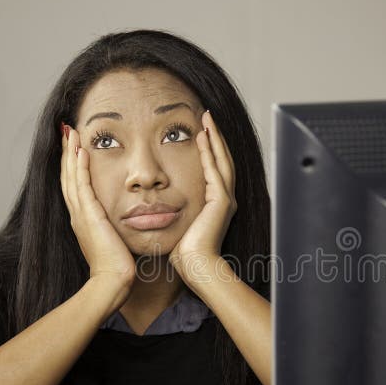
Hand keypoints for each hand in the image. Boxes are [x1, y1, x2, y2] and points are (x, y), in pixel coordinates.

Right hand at [60, 124, 135, 291]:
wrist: (113, 282)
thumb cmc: (118, 267)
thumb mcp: (114, 241)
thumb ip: (114, 229)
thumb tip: (122, 223)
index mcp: (83, 219)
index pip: (75, 185)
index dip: (72, 165)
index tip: (74, 146)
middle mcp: (78, 214)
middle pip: (68, 176)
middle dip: (67, 153)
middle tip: (66, 131)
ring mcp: (81, 215)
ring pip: (71, 177)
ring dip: (70, 153)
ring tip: (71, 133)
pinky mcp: (89, 216)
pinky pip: (82, 186)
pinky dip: (80, 168)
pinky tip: (81, 151)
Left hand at [168, 110, 236, 279]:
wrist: (196, 267)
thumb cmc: (185, 254)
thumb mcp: (180, 225)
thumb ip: (177, 212)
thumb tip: (159, 207)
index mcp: (216, 203)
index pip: (214, 168)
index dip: (209, 148)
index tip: (199, 130)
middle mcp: (225, 199)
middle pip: (222, 159)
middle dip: (215, 137)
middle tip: (207, 116)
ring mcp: (226, 199)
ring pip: (222, 160)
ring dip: (214, 138)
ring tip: (207, 119)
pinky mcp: (222, 201)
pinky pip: (215, 170)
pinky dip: (210, 152)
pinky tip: (202, 136)